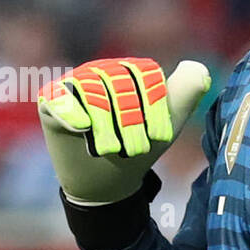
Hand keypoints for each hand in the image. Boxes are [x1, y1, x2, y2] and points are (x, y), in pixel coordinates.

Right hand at [37, 57, 210, 203]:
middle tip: (136, 150)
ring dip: (104, 123)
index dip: (154, 105)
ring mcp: (73, 85)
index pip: (145, 74)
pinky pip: (59, 98)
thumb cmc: (137, 147)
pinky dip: (70, 111)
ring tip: (110, 149)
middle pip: (117, 82)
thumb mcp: (166, 124)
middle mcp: (100, 71)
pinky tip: (82, 127)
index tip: (160, 136)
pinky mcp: (51, 102)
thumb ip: (185, 94)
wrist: (105, 180)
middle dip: (129, 119)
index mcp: (129, 71)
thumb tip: (198, 69)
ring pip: (90, 91)